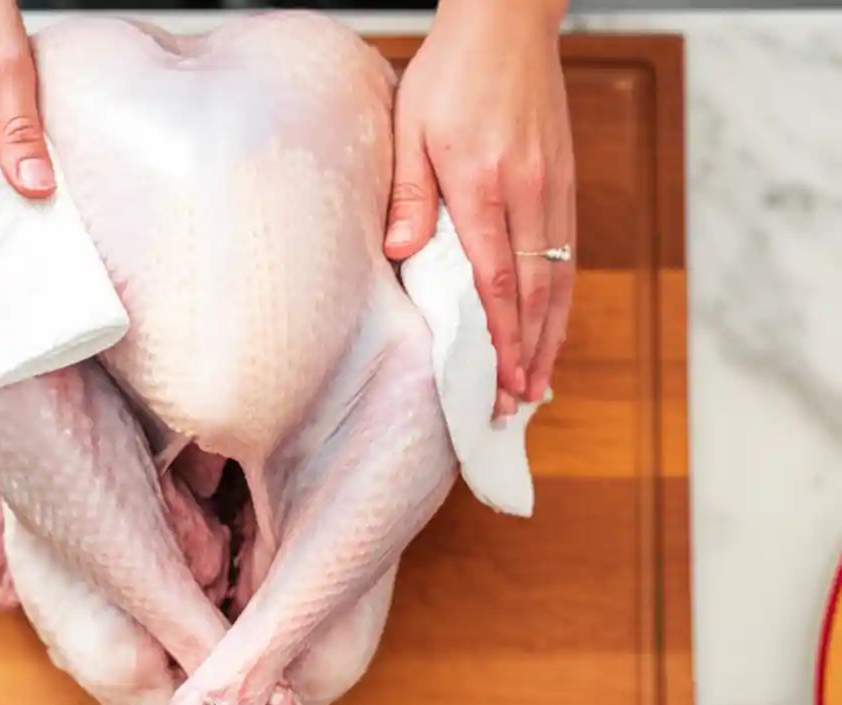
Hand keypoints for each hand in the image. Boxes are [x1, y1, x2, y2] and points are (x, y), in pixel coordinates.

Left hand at [384, 0, 574, 413]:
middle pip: (534, 293)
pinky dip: (561, 298)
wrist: (508, 24)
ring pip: (558, 278)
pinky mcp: (564, 181)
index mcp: (485, 186)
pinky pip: (567, 252)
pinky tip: (552, 324)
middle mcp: (529, 195)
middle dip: (526, 354)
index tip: (495, 383)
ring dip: (550, 336)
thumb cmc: (451, 73)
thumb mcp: (412, 127)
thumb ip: (409, 193)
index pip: (495, 282)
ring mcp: (554, 189)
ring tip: (539, 383)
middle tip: (516, 404)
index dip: (498, 339)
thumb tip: (400, 254)